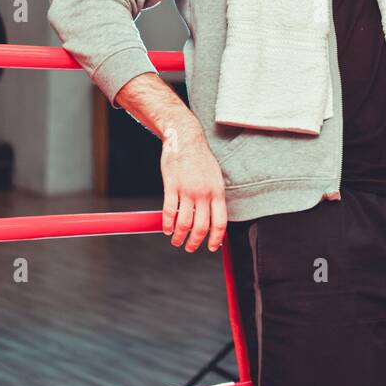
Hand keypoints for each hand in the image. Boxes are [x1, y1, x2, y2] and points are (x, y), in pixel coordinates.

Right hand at [160, 129, 227, 252]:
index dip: (215, 239)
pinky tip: (166, 228)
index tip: (210, 247)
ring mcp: (187, 190)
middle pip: (200, 227)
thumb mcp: (215, 177)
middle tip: (189, 248)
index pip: (219, 223)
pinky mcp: (171, 185)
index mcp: (217, 192)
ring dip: (179, 236)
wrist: (185, 138)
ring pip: (184, 223)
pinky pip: (169, 211)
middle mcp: (204, 193)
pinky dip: (166, 224)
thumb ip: (215, 197)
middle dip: (194, 242)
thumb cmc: (200, 158)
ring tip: (175, 240)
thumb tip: (215, 218)